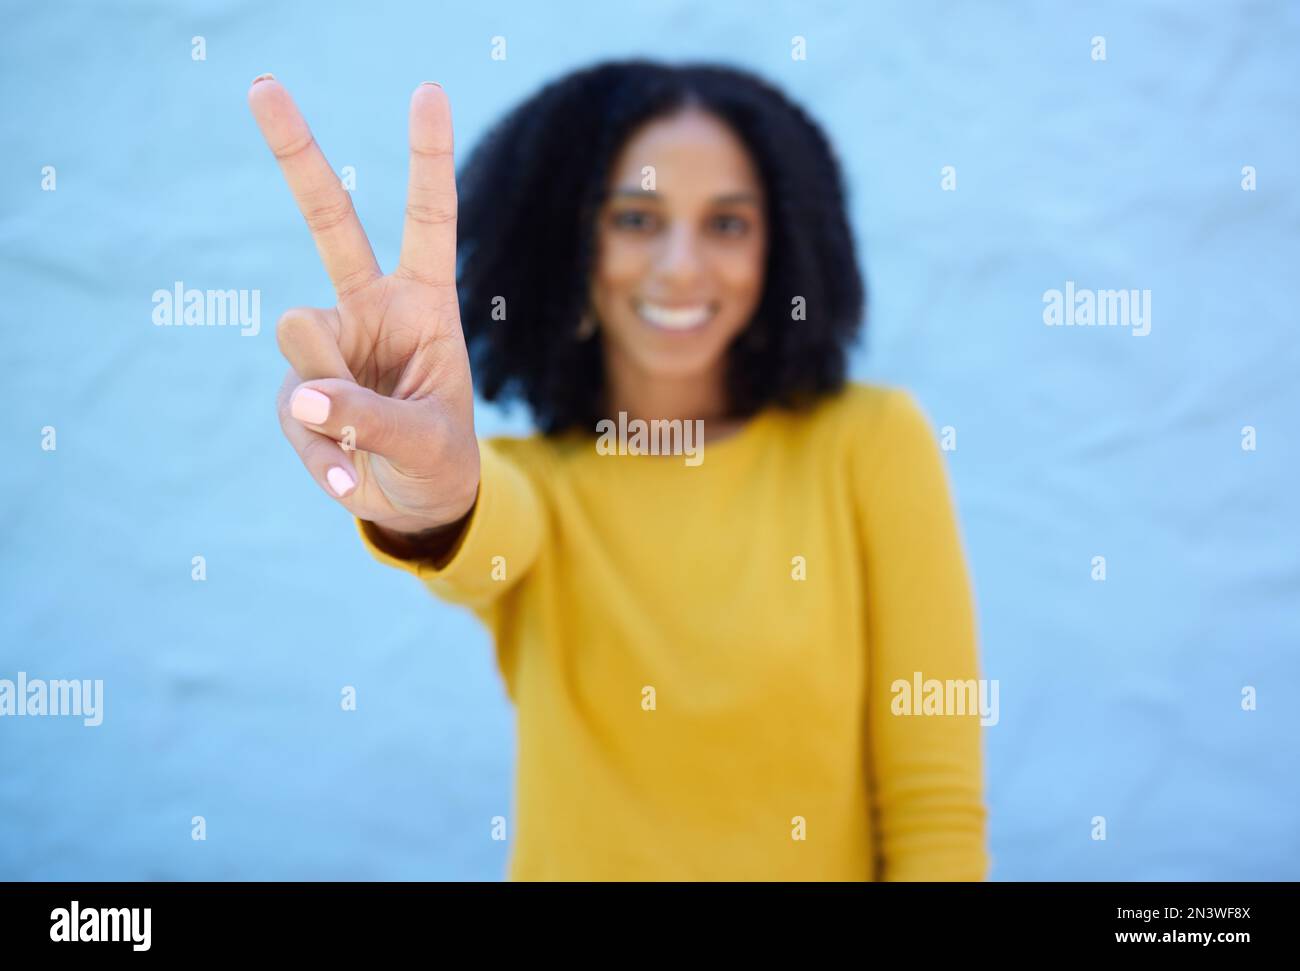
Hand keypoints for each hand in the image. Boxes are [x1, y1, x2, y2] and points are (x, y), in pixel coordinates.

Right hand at [248, 76, 478, 533]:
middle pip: (329, 223)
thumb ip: (371, 418)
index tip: (427, 91)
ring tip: (366, 447)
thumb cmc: (438, 459)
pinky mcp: (295, 389)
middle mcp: (372, 310)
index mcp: (424, 303)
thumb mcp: (426, 443)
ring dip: (331, 400)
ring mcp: (328, 346)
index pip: (427, 222)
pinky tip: (348, 476)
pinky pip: (295, 412)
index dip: (427, 159)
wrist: (414, 503)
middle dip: (296, 154)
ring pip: (303, 338)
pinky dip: (320, 455)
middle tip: (263, 86)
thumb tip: (302, 397)